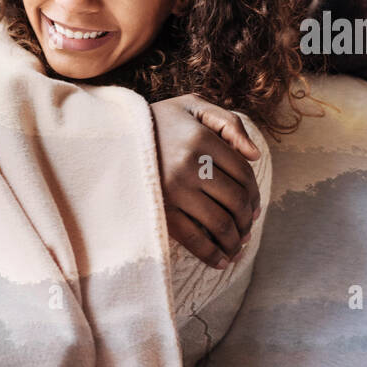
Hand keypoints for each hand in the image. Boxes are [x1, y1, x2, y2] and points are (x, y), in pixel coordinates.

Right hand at [151, 94, 261, 268]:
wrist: (111, 134)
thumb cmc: (157, 120)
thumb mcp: (193, 105)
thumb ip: (228, 123)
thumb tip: (255, 156)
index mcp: (202, 139)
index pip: (243, 173)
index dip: (255, 195)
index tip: (255, 209)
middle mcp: (191, 165)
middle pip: (235, 200)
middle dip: (247, 220)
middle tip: (247, 230)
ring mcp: (174, 189)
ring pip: (219, 222)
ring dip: (234, 240)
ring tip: (237, 247)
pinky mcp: (159, 208)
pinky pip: (192, 237)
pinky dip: (211, 253)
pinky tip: (221, 261)